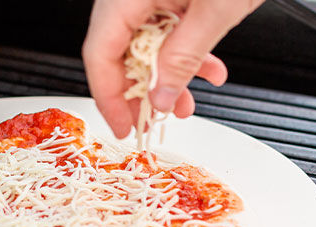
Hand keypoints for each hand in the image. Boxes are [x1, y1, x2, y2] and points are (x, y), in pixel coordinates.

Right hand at [82, 0, 263, 137]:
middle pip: (119, 48)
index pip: (100, 52)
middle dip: (142, 89)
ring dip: (167, 74)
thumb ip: (184, 58)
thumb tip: (161, 97)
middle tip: (155, 119)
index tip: (123, 125)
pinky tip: (209, 68)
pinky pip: (166, 26)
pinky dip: (184, 51)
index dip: (107, 95)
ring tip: (189, 101)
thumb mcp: (215, 12)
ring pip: (145, 41)